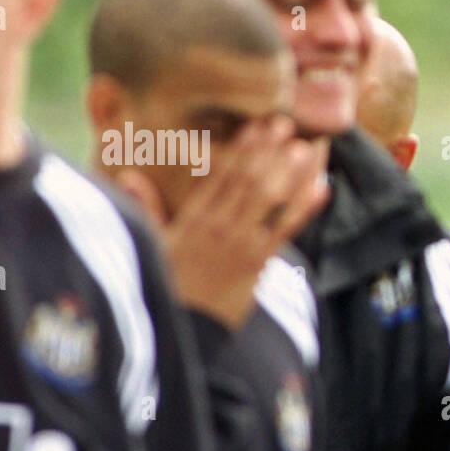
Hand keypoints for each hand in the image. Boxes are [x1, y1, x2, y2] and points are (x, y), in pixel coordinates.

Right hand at [151, 118, 328, 327]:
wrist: (183, 328)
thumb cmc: (169, 285)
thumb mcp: (151, 243)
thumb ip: (146, 207)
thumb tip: (128, 174)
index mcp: (193, 218)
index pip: (219, 175)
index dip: (241, 149)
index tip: (257, 125)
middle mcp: (217, 226)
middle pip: (246, 181)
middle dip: (267, 152)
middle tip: (286, 122)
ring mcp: (239, 244)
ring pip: (266, 201)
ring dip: (287, 173)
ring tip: (305, 147)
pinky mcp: (256, 265)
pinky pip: (284, 231)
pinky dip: (303, 209)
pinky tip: (321, 189)